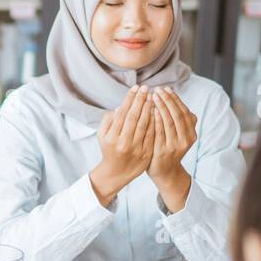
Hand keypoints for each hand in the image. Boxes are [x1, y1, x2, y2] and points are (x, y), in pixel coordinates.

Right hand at [90, 86, 155, 206]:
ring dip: (150, 108)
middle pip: (134, 117)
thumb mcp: (102, 136)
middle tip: (146, 88)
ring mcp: (136, 149)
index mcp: (112, 137)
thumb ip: (108, 121)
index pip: (122, 113)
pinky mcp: (146, 153)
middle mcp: (124, 143)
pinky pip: (152, 134)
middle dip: (141, 100)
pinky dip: (156, 121)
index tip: (136, 87)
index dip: (130, 99)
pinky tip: (157, 110)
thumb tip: (120, 107)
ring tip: (152, 96)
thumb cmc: (109, 149)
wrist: (117, 172)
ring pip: (145, 125)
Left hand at [148, 87, 196, 210]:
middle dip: (168, 100)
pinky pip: (160, 132)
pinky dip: (156, 119)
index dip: (175, 99)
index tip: (165, 88)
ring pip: (170, 121)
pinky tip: (150, 110)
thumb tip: (171, 95)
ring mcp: (176, 146)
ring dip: (161, 107)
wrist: (164, 172)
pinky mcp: (164, 151)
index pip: (184, 111)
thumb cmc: (167, 148)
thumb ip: (176, 118)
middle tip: (158, 89)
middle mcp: (186, 139)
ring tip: (153, 96)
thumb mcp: (177, 134)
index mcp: (191, 133)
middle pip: (178, 114)